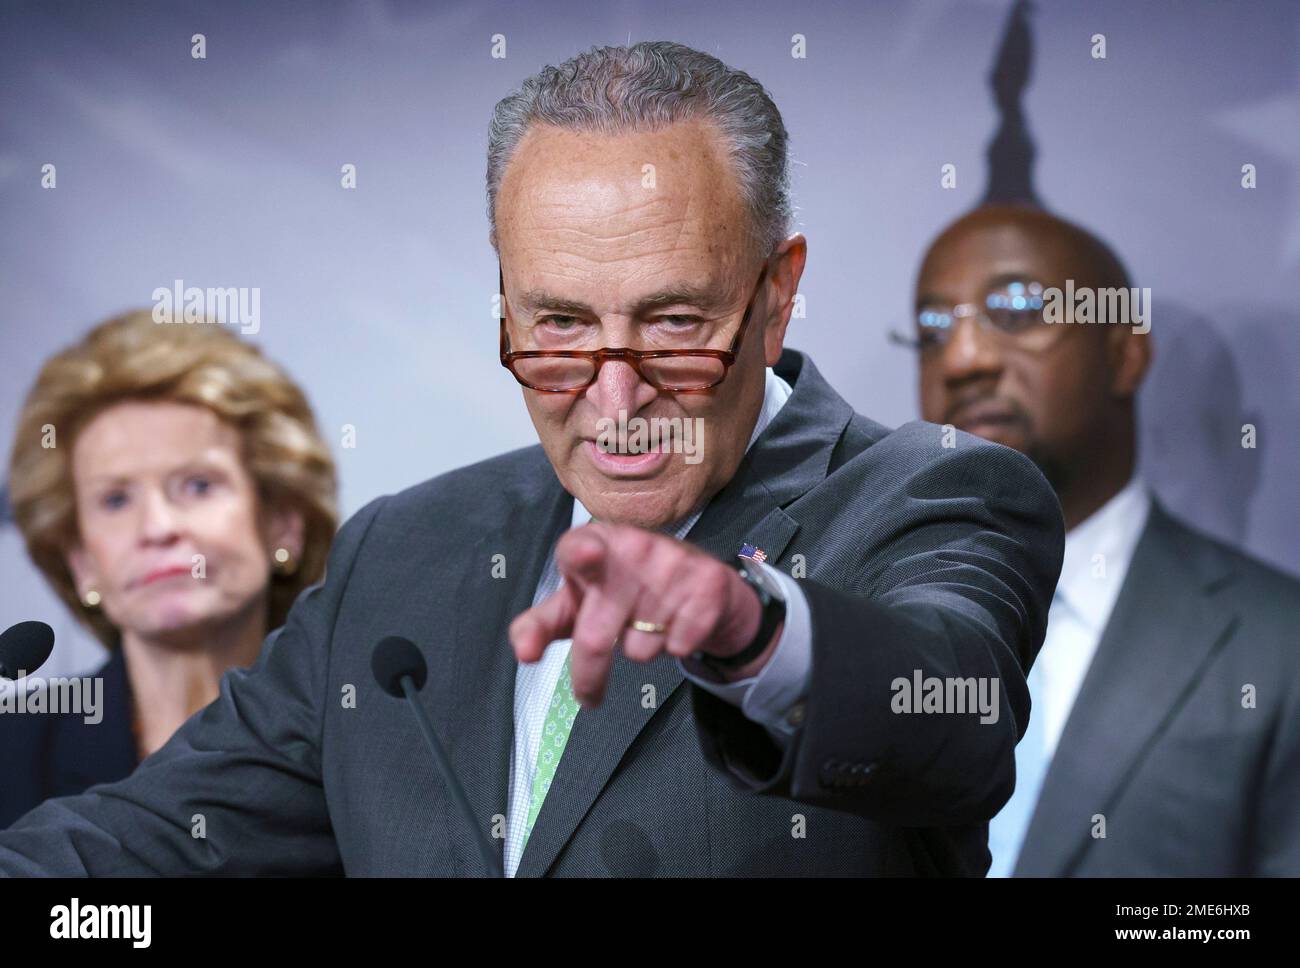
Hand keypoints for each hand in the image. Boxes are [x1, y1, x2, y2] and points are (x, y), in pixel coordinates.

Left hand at [508, 522, 778, 706]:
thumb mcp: (575, 604)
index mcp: (594, 542)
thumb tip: (525, 654)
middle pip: (596, 634)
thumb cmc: (620, 591)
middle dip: (589, 676)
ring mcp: (673, 562)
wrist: (697, 585)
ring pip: (640, 648)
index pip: (579, 547)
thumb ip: (538, 625)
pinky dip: (675, 646)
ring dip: (641, 649)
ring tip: (650, 624)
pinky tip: (678, 624)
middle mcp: (634, 545)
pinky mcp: (708, 583)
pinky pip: (679, 646)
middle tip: (589, 695)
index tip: (588, 555)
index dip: (582, 553)